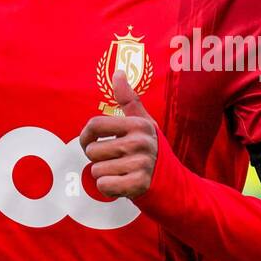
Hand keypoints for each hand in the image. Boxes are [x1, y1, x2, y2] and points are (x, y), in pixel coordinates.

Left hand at [79, 70, 158, 198]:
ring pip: (96, 170)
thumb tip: (118, 72)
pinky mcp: (139, 185)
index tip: (90, 142)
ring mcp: (141, 164)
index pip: (95, 125)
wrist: (174, 184)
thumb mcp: (145, 124)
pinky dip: (109, 189)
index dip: (85, 136)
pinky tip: (123, 184)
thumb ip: (129, 100)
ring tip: (122, 172)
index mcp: (139, 124)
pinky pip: (104, 186)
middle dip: (98, 159)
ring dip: (104, 175)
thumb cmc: (153, 152)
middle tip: (116, 161)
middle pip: (92, 150)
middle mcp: (140, 142)